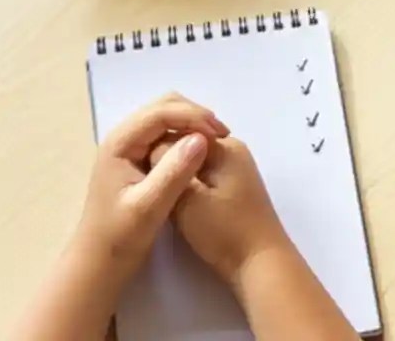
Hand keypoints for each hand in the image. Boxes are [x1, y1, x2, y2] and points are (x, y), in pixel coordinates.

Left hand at [9, 95, 227, 340]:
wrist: (99, 264)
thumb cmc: (120, 238)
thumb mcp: (149, 207)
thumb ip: (173, 172)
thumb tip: (200, 139)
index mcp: (120, 144)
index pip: (162, 112)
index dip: (194, 117)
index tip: (221, 134)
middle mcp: (123, 138)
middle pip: (164, 106)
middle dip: (195, 114)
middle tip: (221, 135)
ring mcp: (130, 148)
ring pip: (167, 118)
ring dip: (193, 123)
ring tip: (215, 143)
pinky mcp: (139, 160)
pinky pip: (167, 135)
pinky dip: (187, 136)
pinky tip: (201, 154)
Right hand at [153, 136, 290, 285]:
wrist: (258, 263)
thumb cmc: (224, 230)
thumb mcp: (188, 197)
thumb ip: (168, 166)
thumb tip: (152, 146)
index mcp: (225, 146)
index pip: (179, 131)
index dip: (155, 148)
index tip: (136, 168)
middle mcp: (232, 151)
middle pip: (186, 145)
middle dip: (165, 161)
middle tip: (144, 182)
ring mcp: (234, 169)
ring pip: (192, 162)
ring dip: (175, 174)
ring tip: (157, 193)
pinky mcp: (232, 188)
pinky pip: (202, 176)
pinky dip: (187, 184)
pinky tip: (175, 202)